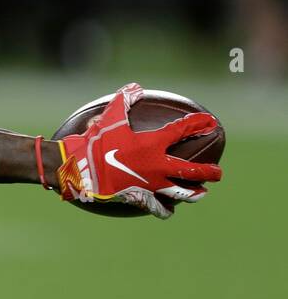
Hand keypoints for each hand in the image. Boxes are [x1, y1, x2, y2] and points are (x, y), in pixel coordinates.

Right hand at [56, 83, 222, 218]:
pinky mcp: (141, 198)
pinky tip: (170, 211)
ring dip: (194, 193)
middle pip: (192, 170)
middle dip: (209, 171)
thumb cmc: (95, 142)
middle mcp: (158, 165)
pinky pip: (158, 207)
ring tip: (202, 192)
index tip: (211, 123)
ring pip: (182, 192)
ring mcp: (152, 184)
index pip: (182, 131)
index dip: (198, 125)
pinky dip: (165, 209)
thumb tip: (135, 87)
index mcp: (153, 144)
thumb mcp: (109, 118)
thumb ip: (123, 102)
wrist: (82, 169)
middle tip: (218, 172)